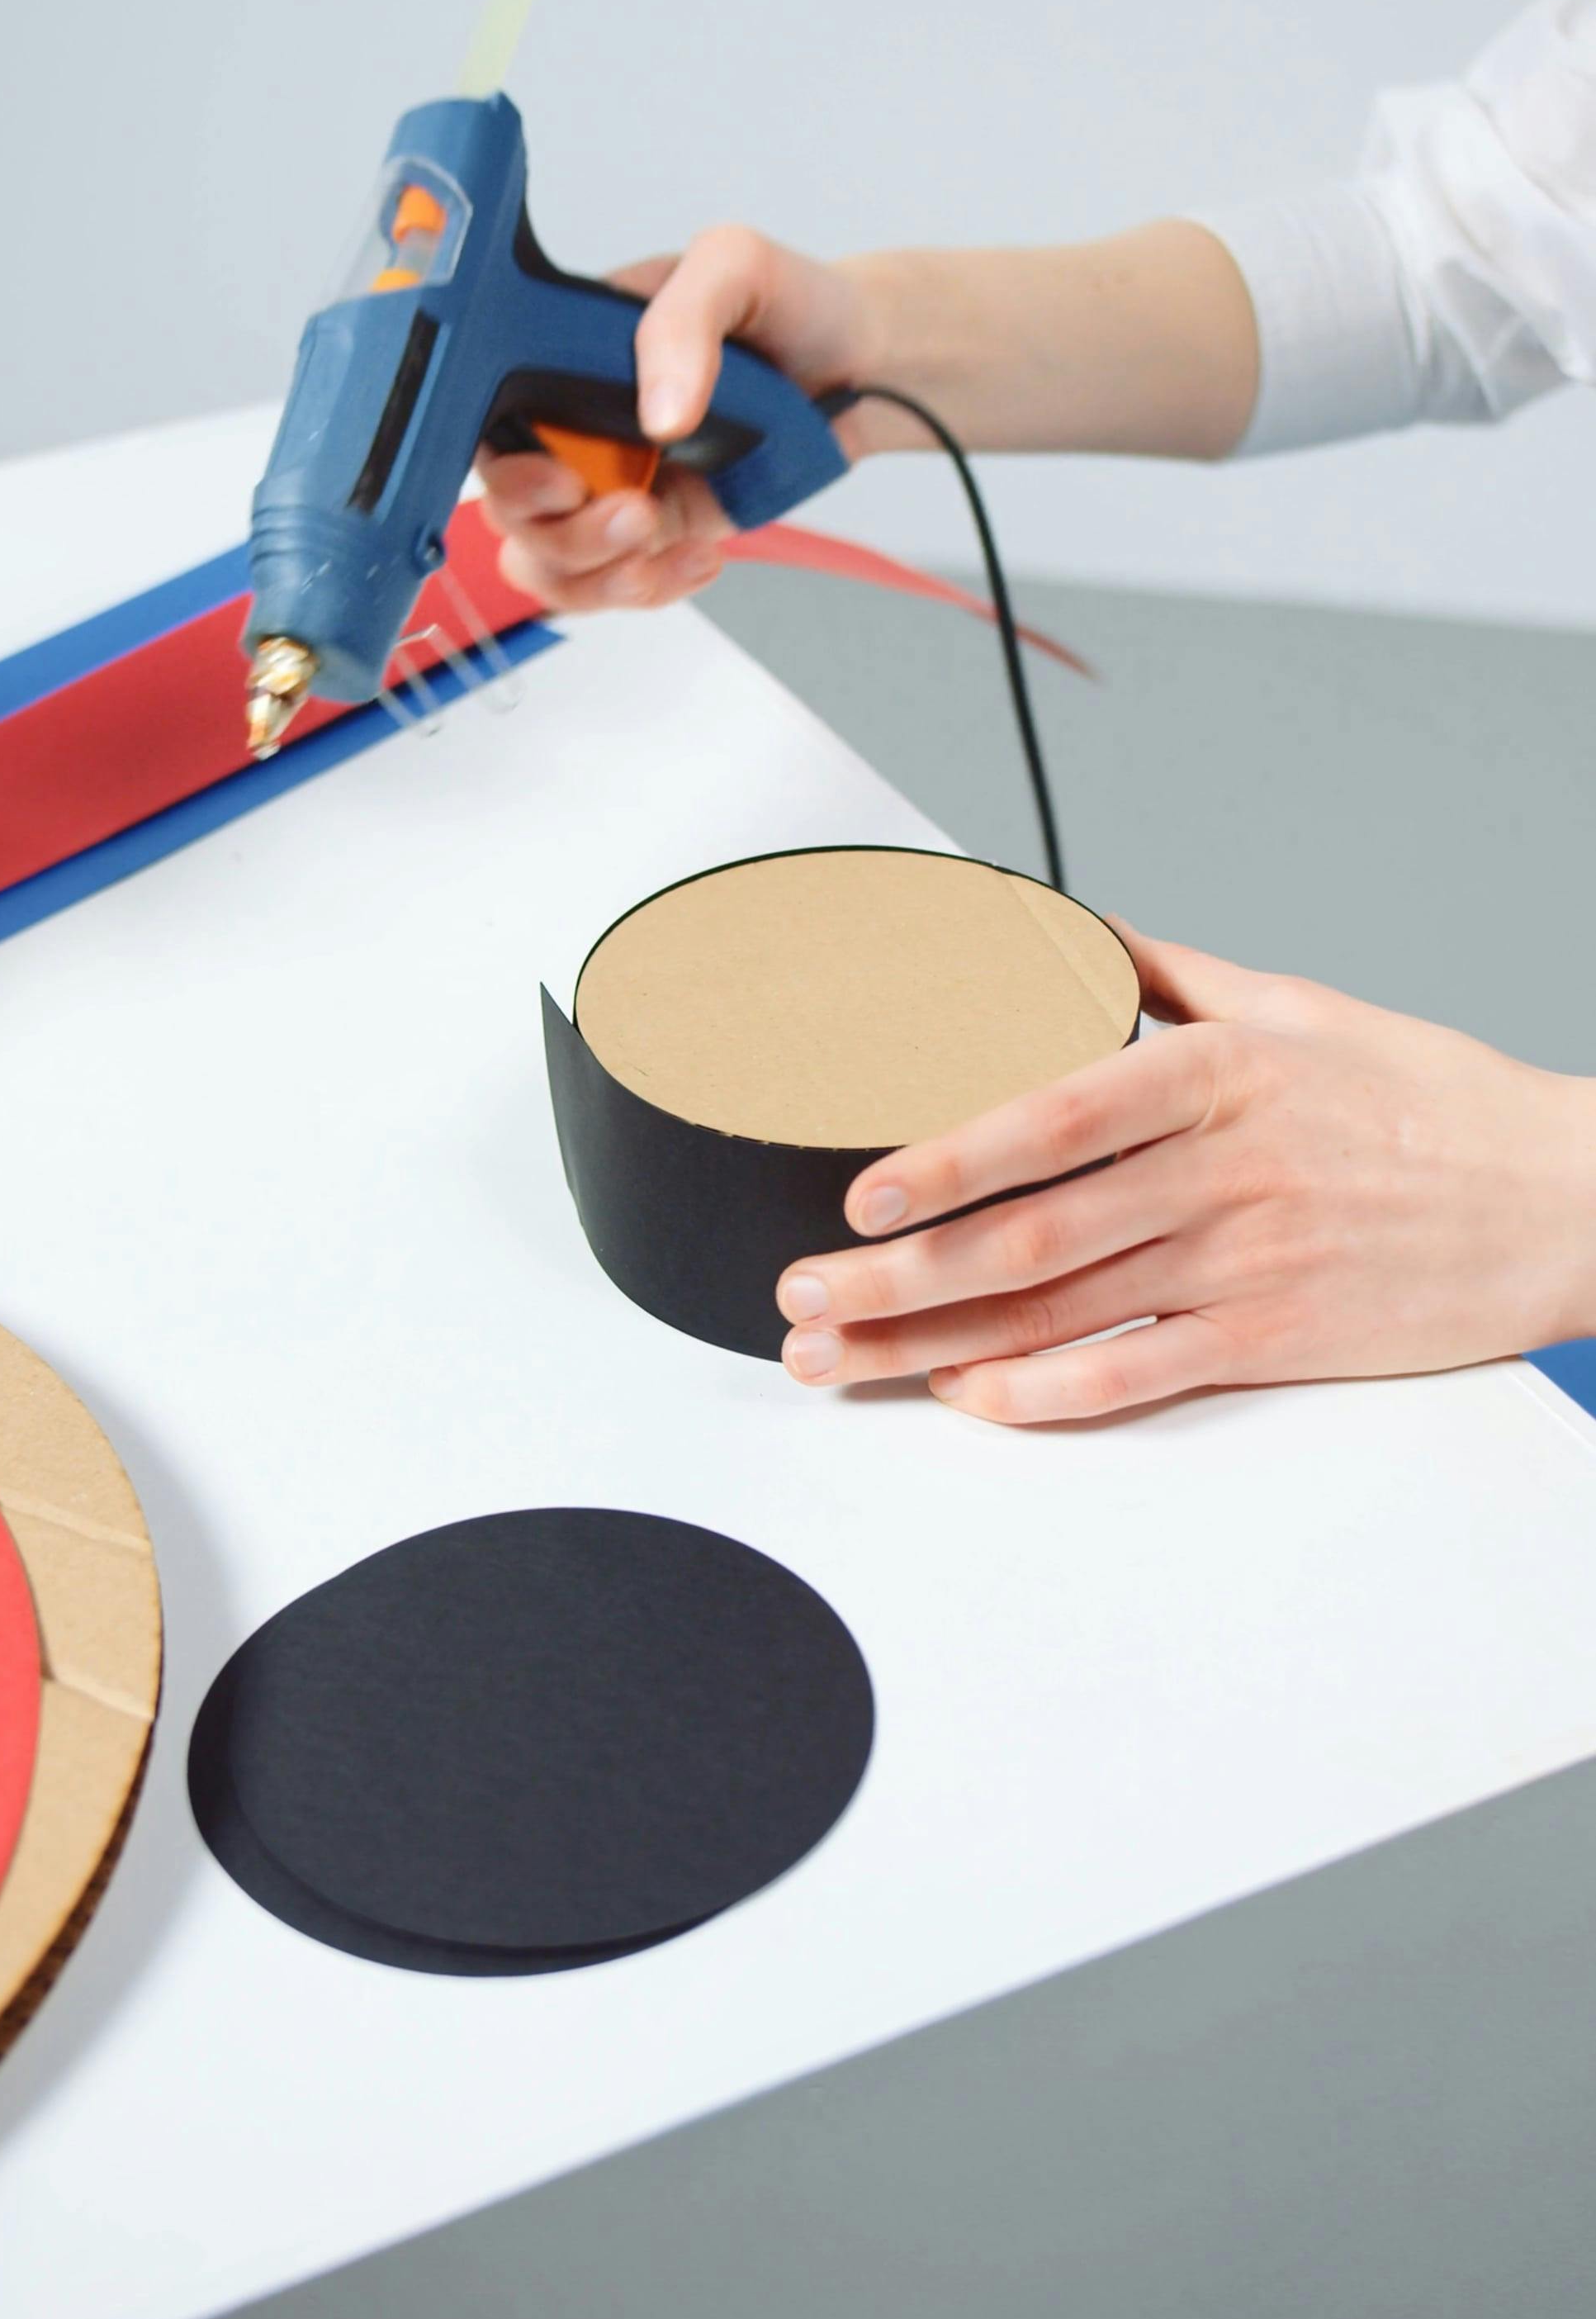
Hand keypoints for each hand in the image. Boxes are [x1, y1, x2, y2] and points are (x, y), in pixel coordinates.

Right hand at [478, 230, 881, 614]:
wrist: (867, 362)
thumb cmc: (793, 300)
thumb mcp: (735, 267)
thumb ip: (683, 324)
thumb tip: (658, 416)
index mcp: (565, 354)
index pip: (492, 421)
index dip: (507, 466)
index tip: (561, 479)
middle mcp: (576, 424)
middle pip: (511, 509)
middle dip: (562, 534)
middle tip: (635, 516)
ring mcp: (613, 483)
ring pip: (550, 564)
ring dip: (597, 576)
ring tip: (666, 547)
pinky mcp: (659, 530)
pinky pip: (616, 585)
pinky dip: (649, 589)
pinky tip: (700, 558)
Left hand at [776, 925, 1595, 1422]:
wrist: (1564, 1195)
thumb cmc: (1426, 1097)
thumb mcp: (1295, 1003)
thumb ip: (1164, 969)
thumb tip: (1054, 920)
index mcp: (1216, 1074)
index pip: (1049, 1117)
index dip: (943, 1159)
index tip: (857, 1189)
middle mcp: (1220, 1172)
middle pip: (1026, 1235)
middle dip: (893, 1276)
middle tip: (799, 1293)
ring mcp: (1245, 1266)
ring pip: (1056, 1316)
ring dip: (930, 1346)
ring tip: (839, 1358)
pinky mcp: (1275, 1345)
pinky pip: (1135, 1379)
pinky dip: (1041, 1396)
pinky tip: (966, 1399)